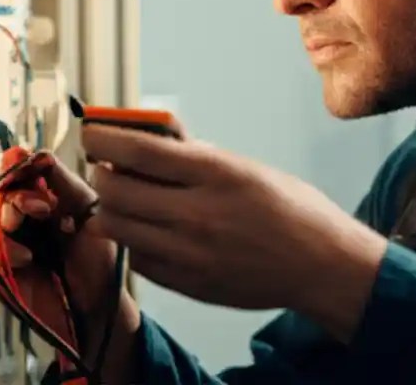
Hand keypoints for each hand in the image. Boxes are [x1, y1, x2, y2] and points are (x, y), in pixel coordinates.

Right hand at [0, 152, 137, 346]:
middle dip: (12, 193)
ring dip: (1, 217)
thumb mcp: (88, 210)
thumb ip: (64, 182)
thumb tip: (38, 152)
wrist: (98, 304)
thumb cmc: (98, 258)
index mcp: (40, 196)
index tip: (18, 158)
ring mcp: (3, 241)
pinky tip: (25, 257)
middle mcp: (18, 216)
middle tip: (41, 207)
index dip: (12, 163)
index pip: (14, 170)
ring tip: (24, 228)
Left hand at [82, 124, 388, 341]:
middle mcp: (196, 213)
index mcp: (215, 174)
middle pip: (112, 188)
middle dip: (100, 173)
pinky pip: (136, 258)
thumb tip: (149, 131)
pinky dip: (134, 241)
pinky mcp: (186, 284)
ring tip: (124, 200)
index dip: (102, 136)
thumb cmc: (291, 209)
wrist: (323, 266)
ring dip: (110, 208)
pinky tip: (151, 231)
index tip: (92, 131)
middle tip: (107, 167)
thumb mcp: (246, 167)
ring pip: (114, 226)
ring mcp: (188, 253)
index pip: (135, 149)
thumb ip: (195, 153)